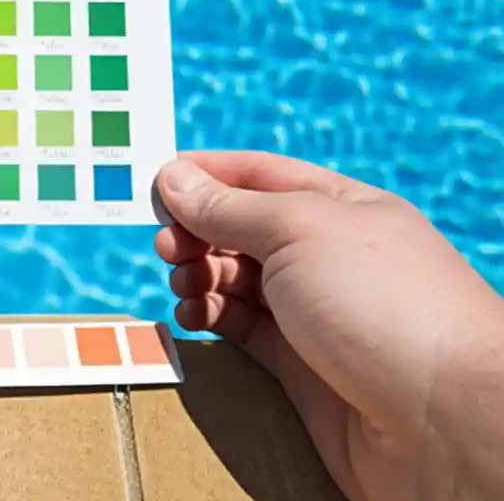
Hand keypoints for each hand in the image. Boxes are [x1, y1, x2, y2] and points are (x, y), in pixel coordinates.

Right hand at [155, 152, 503, 500]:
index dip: (205, 175)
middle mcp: (327, 256)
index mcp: (340, 209)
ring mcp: (314, 312)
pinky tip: (193, 316)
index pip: (260, 176)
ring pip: (237, 280)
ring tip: (181, 283)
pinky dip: (210, 317)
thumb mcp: (297, 231)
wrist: (442, 421)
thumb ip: (229, 207)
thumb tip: (173, 176)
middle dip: (196, 230)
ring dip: (199, 274)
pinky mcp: (300, 366)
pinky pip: (241, 329)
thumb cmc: (382, 305)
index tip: (154, 182)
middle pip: (242, 228)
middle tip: (165, 245)